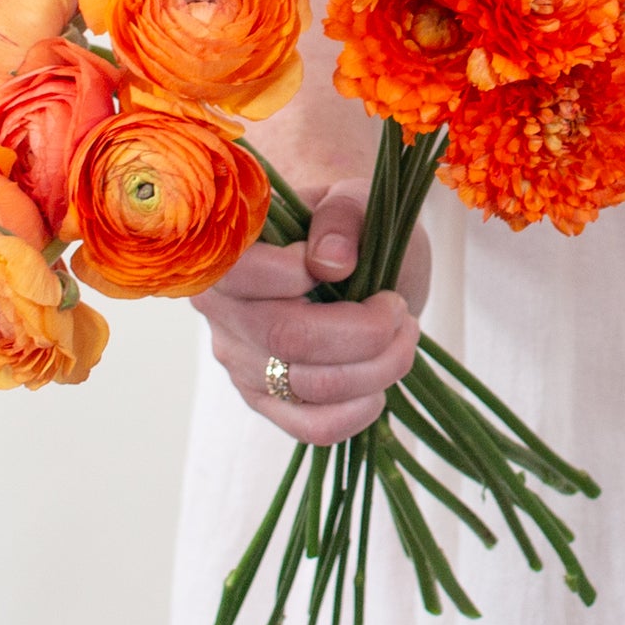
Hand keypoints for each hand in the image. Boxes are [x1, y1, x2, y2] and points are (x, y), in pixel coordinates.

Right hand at [192, 178, 430, 445]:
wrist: (353, 262)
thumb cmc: (350, 226)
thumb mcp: (357, 197)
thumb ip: (343, 212)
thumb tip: (330, 260)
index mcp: (229, 251)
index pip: (244, 273)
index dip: (301, 273)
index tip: (348, 264)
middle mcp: (222, 310)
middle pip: (286, 338)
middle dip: (365, 331)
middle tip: (399, 310)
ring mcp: (241, 360)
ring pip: (308, 388)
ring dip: (377, 368)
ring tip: (401, 336)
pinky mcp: (268, 401)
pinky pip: (311, 427)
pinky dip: (359, 411)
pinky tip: (380, 384)